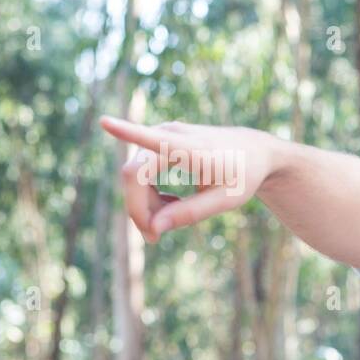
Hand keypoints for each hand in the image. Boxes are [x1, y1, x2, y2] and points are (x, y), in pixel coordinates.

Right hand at [100, 116, 279, 241]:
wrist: (254, 151)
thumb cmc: (244, 175)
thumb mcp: (226, 200)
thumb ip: (191, 212)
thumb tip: (154, 228)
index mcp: (193, 148)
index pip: (154, 141)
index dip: (127, 132)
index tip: (105, 121)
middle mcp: (171, 134)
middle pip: (135, 174)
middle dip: (139, 209)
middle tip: (154, 238)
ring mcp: (161, 134)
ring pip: (134, 176)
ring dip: (145, 203)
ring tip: (172, 216)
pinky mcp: (157, 141)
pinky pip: (140, 173)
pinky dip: (149, 194)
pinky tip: (170, 201)